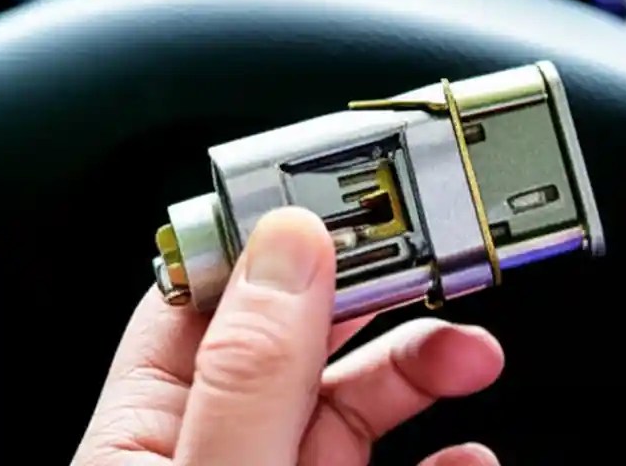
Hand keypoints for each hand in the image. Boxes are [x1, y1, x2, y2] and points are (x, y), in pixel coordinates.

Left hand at [72, 207, 504, 465]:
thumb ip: (251, 373)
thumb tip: (289, 244)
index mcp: (152, 425)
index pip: (210, 287)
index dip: (279, 228)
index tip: (352, 187)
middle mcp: (221, 442)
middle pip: (308, 325)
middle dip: (385, 282)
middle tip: (445, 250)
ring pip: (364, 389)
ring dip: (430, 358)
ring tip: (474, 353)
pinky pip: (403, 462)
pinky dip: (450, 453)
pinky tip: (469, 454)